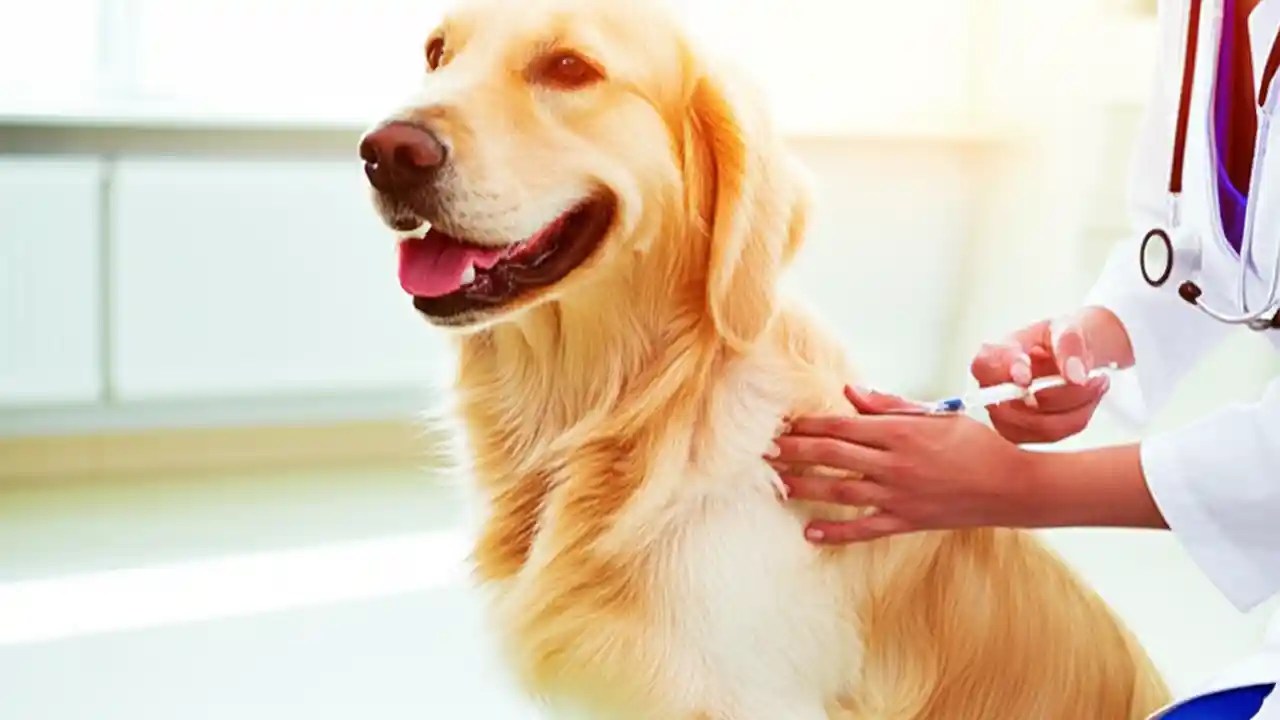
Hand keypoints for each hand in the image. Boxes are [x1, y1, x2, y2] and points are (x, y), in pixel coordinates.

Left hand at [769, 387, 1036, 543]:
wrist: (1011, 487)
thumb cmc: (977, 444)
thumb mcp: (937, 415)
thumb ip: (891, 405)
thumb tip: (851, 391)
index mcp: (901, 433)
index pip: (843, 426)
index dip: (809, 425)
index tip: (784, 423)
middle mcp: (895, 464)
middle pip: (833, 457)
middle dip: (795, 452)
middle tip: (765, 451)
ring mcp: (899, 496)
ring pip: (841, 492)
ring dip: (805, 488)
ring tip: (776, 484)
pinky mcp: (907, 521)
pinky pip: (865, 530)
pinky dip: (837, 532)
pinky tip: (811, 533)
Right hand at [971, 306, 1133, 443]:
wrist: (1068, 357)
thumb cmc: (1056, 340)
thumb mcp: (1065, 329)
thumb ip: (1069, 346)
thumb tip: (1074, 376)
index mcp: (994, 355)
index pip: (985, 367)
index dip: (1003, 375)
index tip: (1026, 378)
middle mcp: (993, 389)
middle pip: (1013, 407)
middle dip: (1060, 396)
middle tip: (1092, 379)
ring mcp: (1005, 417)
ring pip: (1038, 426)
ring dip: (1075, 409)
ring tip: (1096, 385)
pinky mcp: (1023, 434)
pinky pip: (1052, 436)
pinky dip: (1077, 418)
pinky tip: (1088, 400)